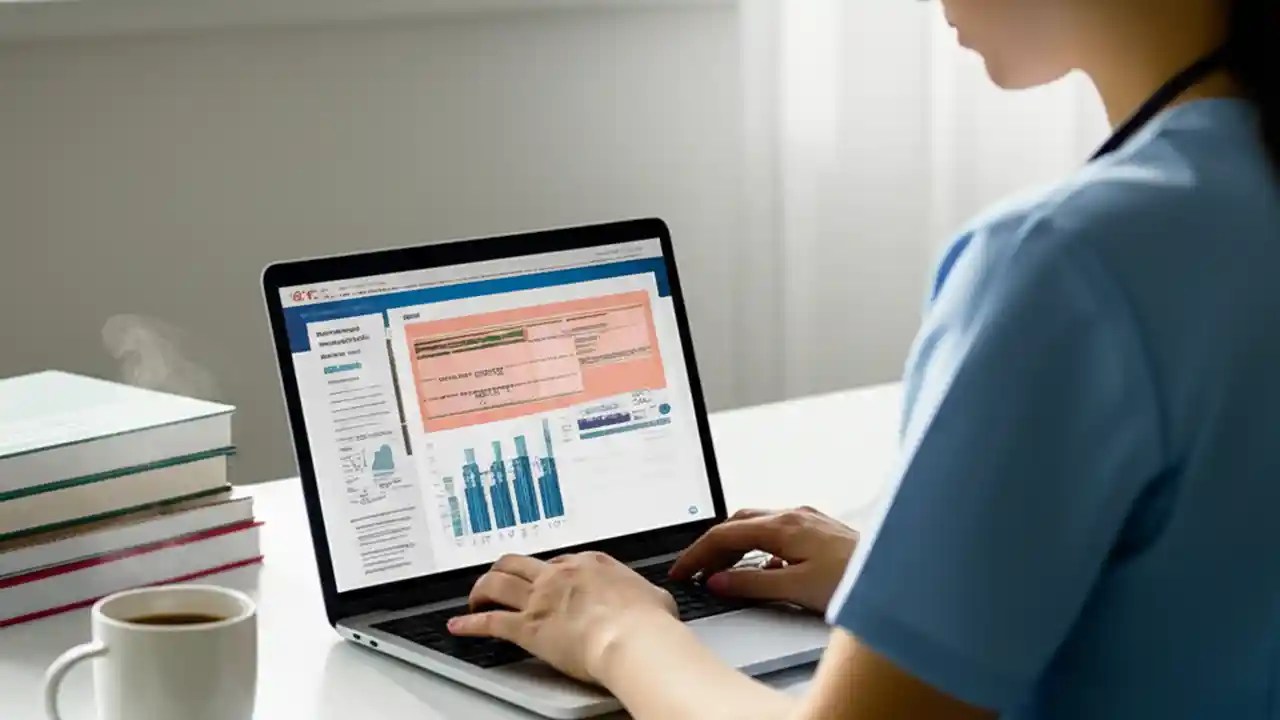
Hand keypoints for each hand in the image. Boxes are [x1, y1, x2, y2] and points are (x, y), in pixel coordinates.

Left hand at [449, 552, 678, 683]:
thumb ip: (645, 595)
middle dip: (506, 569)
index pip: (559, 562)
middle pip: (520, 564)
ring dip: (482, 589)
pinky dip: (470, 624)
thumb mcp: (655, 598)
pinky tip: (460, 625)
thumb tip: (652, 602)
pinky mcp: (528, 628)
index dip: (548, 572)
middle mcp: (560, 575)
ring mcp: (541, 599)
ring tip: (475, 597)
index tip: (545, 580)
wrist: (633, 638)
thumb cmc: (646, 622)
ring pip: (497, 584)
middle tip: (499, 577)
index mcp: (591, 564)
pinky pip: (490, 623)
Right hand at [670, 506, 857, 613]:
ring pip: (757, 527)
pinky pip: (777, 534)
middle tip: (696, 572)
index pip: (724, 534)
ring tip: (722, 572)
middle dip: (712, 547)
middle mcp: (794, 515)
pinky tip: (763, 570)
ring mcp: (809, 520)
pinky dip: (759, 550)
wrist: (903, 574)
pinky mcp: (821, 531)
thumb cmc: (856, 581)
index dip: (696, 554)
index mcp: (783, 525)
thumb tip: (717, 582)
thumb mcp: (796, 589)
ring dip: (735, 547)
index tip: (681, 572)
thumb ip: (752, 585)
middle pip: (738, 524)